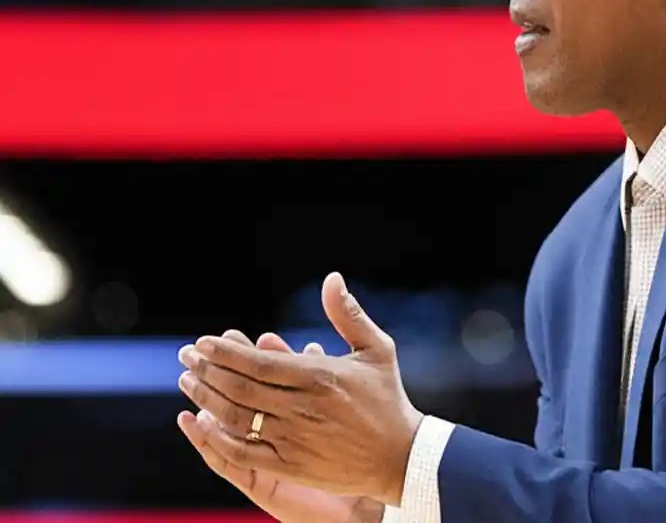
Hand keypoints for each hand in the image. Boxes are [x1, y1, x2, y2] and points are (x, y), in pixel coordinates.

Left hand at [178, 330, 384, 522]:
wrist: (401, 456)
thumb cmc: (388, 398)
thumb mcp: (376, 350)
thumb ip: (349, 314)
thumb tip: (332, 278)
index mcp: (321, 377)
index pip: (258, 362)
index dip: (226, 352)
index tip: (204, 342)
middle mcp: (303, 408)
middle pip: (240, 387)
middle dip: (206, 369)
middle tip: (185, 356)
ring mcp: (294, 439)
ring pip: (237, 417)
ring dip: (206, 397)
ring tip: (187, 381)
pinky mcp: (291, 466)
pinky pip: (244, 451)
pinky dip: (217, 437)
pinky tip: (201, 422)